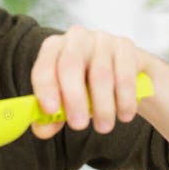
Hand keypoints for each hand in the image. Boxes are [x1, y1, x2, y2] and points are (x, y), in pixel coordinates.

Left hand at [30, 25, 153, 138]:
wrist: (126, 75)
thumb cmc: (86, 88)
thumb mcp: (66, 101)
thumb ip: (51, 117)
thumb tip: (42, 131)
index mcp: (53, 49)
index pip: (44, 66)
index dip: (45, 88)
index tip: (51, 110)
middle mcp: (75, 38)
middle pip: (71, 65)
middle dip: (74, 99)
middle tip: (79, 126)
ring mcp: (102, 39)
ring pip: (101, 74)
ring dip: (102, 106)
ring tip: (103, 127)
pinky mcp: (126, 46)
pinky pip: (125, 75)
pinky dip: (125, 99)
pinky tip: (124, 115)